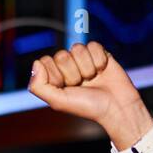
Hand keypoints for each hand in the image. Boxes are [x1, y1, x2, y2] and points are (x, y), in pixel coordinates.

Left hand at [27, 41, 148, 137]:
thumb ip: (39, 86)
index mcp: (55, 77)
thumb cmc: (87, 106)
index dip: (55, 75)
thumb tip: (36, 62)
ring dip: (86, 67)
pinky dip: (99, 60)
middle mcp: (67, 66)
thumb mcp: (58, 102)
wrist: (116, 106)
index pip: (45, 61)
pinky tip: (102, 71)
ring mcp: (83, 59)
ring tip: (92, 79)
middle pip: (61, 55)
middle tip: (81, 85)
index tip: (65, 88)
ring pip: (77, 48)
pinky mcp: (98, 52)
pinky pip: (93, 45)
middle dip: (73, 73)